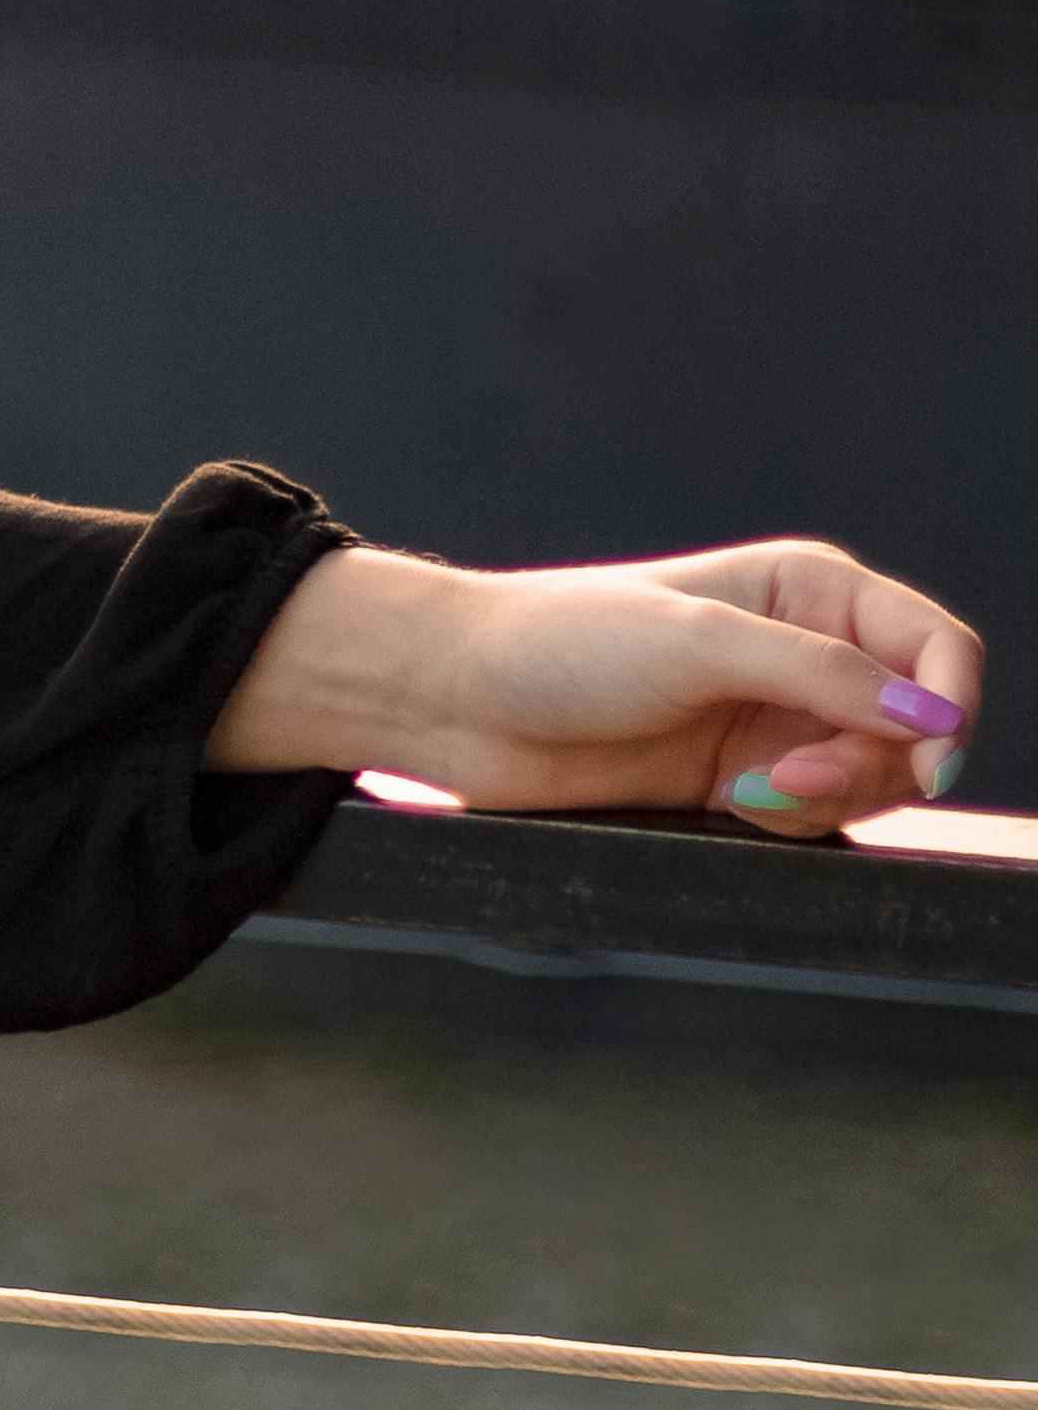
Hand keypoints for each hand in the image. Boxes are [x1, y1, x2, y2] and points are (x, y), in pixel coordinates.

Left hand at [209, 540, 978, 837]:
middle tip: (787, 778)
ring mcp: (773, 717)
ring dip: (828, 796)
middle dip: (873, 765)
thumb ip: (822, 675)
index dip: (950, 704)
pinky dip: (793, 819)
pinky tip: (733, 801)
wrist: (458, 699)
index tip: (925, 756)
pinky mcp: (740, 778)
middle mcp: (802, 651)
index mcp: (806, 590)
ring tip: (747, 787)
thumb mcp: (700, 642)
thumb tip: (932, 715)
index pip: (935, 646)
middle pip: (916, 726)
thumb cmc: (559, 642)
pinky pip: (815, 813)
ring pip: (872, 778)